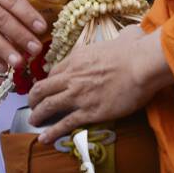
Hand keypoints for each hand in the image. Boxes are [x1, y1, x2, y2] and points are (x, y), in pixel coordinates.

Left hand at [27, 23, 170, 144]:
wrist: (141, 65)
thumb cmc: (134, 50)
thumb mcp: (121, 38)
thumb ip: (120, 37)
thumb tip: (131, 34)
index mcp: (77, 58)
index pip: (54, 72)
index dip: (48, 82)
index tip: (47, 89)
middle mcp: (72, 76)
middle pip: (43, 88)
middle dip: (34, 98)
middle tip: (32, 105)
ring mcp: (78, 95)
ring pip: (48, 106)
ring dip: (38, 115)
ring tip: (34, 121)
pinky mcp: (88, 112)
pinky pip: (64, 123)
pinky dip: (52, 132)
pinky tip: (44, 138)